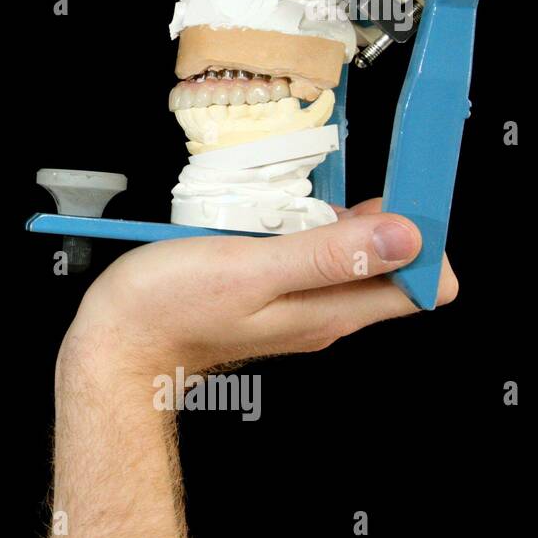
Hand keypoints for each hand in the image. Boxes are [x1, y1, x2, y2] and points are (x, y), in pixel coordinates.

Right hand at [59, 197, 457, 380]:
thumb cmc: (167, 310)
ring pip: (344, 258)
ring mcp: (295, 309)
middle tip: (328, 191)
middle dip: (375, 220)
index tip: (397, 196)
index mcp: (330, 312)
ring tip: (282, 205)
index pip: (424, 285)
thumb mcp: (250, 269)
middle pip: (388, 266)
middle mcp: (322, 315)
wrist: (113, 346)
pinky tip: (261, 220)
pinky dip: (296, 231)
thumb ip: (329, 254)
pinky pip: (305, 259)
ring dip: (329, 222)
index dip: (422, 236)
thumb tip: (406, 235)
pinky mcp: (267, 297)